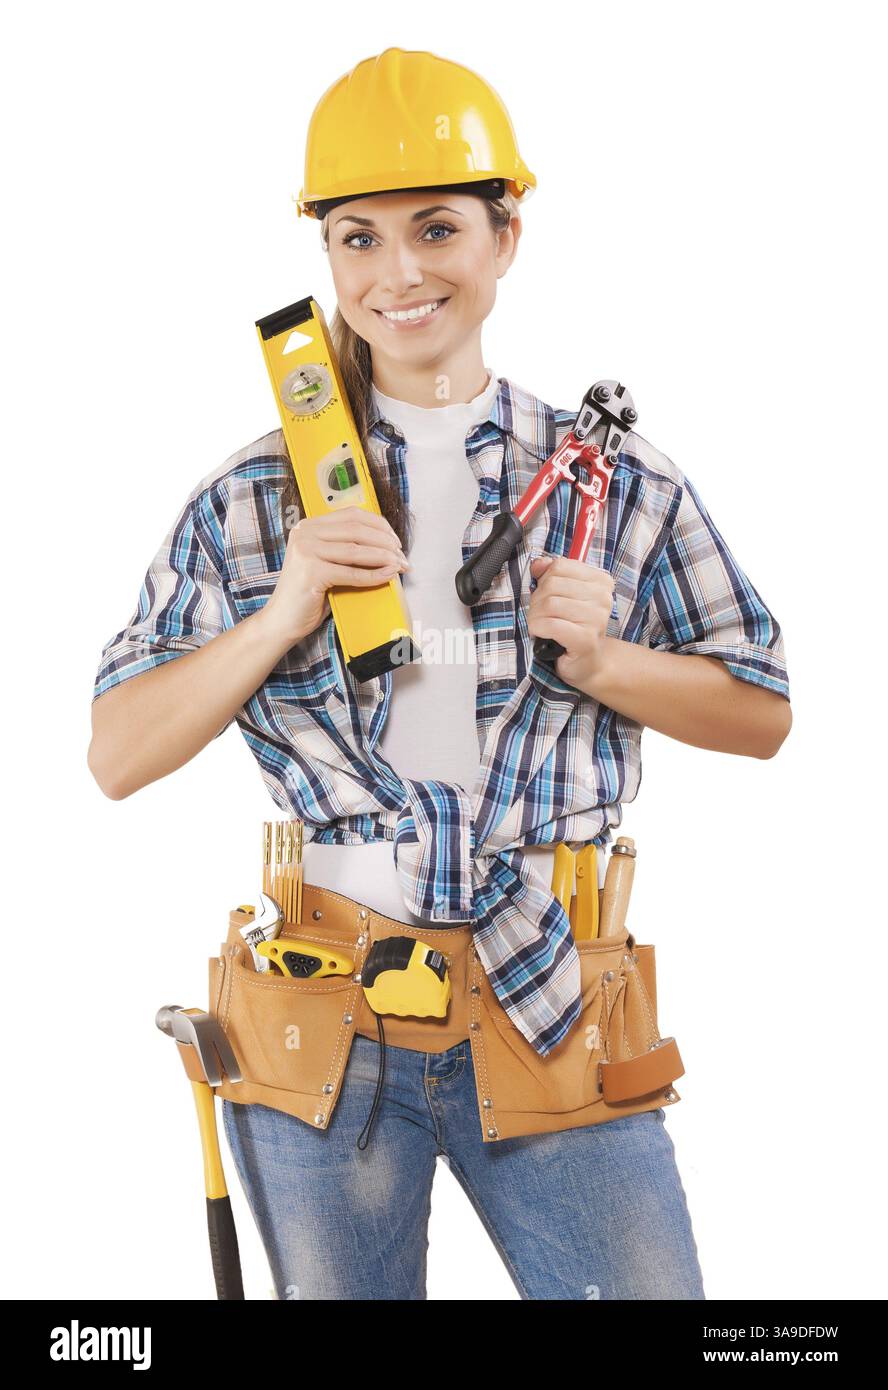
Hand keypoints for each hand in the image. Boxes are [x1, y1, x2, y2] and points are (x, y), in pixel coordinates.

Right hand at [261, 506, 408, 645]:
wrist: (282, 620)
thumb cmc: (308, 594)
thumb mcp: (326, 563)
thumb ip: (346, 549)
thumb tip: (386, 546)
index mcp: (309, 526)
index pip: (351, 514)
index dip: (379, 525)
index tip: (395, 540)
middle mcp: (305, 533)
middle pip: (356, 529)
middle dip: (386, 542)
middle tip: (402, 556)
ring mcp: (306, 551)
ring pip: (356, 549)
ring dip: (384, 557)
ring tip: (399, 565)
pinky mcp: (311, 572)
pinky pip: (351, 572)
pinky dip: (373, 575)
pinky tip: (387, 576)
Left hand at [528, 555, 614, 688]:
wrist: (589, 664)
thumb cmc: (574, 629)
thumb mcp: (563, 596)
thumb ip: (551, 575)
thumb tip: (538, 564)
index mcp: (600, 581)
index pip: (559, 566)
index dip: (544, 581)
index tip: (547, 596)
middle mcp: (603, 597)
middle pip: (551, 584)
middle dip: (537, 601)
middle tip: (542, 616)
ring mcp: (596, 618)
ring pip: (549, 604)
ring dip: (535, 617)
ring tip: (542, 626)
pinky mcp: (586, 638)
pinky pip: (551, 625)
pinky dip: (538, 629)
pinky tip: (542, 635)